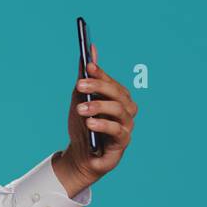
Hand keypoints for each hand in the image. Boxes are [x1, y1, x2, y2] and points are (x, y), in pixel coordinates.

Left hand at [51, 43, 137, 196]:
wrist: (80, 156)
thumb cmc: (83, 127)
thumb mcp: (79, 101)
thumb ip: (86, 78)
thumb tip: (90, 50)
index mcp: (118, 97)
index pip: (112, 82)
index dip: (101, 73)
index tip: (88, 66)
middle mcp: (126, 109)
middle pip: (117, 93)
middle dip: (98, 87)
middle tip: (80, 85)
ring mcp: (127, 125)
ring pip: (118, 110)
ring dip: (98, 107)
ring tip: (81, 109)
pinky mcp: (123, 142)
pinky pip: (117, 130)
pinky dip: (103, 125)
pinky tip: (90, 123)